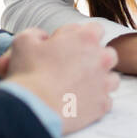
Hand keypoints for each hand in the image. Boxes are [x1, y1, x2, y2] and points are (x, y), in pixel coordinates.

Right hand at [2, 23, 119, 134]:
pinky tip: (80, 103)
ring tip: (81, 87)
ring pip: (112, 78)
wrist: (33, 108)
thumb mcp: (24, 41)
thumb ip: (37, 33)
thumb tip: (44, 38)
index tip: (69, 46)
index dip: (81, 36)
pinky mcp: (102, 105)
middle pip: (108, 54)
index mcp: (86, 38)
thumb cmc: (28, 73)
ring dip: (100, 80)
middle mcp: (102, 58)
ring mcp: (104, 83)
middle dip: (96, 58)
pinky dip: (96, 102)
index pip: (95, 29)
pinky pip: (106, 101)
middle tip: (76, 67)